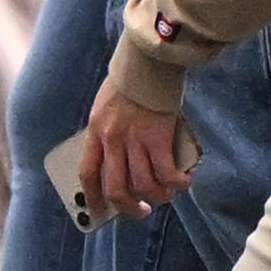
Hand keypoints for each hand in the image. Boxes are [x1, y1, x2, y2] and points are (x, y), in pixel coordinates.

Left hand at [80, 89, 194, 218]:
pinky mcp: (158, 137)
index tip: (100, 210)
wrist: (149, 60)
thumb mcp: (106, 107)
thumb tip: (123, 162)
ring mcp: (135, 139)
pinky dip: (176, 182)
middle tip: (140, 210)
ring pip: (144, 185)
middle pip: (115, 188)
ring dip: (157, 196)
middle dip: (128, 207)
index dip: (92, 197)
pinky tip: (183, 182)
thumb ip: (109, 133)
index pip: (87, 173)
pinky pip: (166, 172)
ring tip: (165, 196)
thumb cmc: (131, 81)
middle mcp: (112, 139)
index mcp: (96, 131)